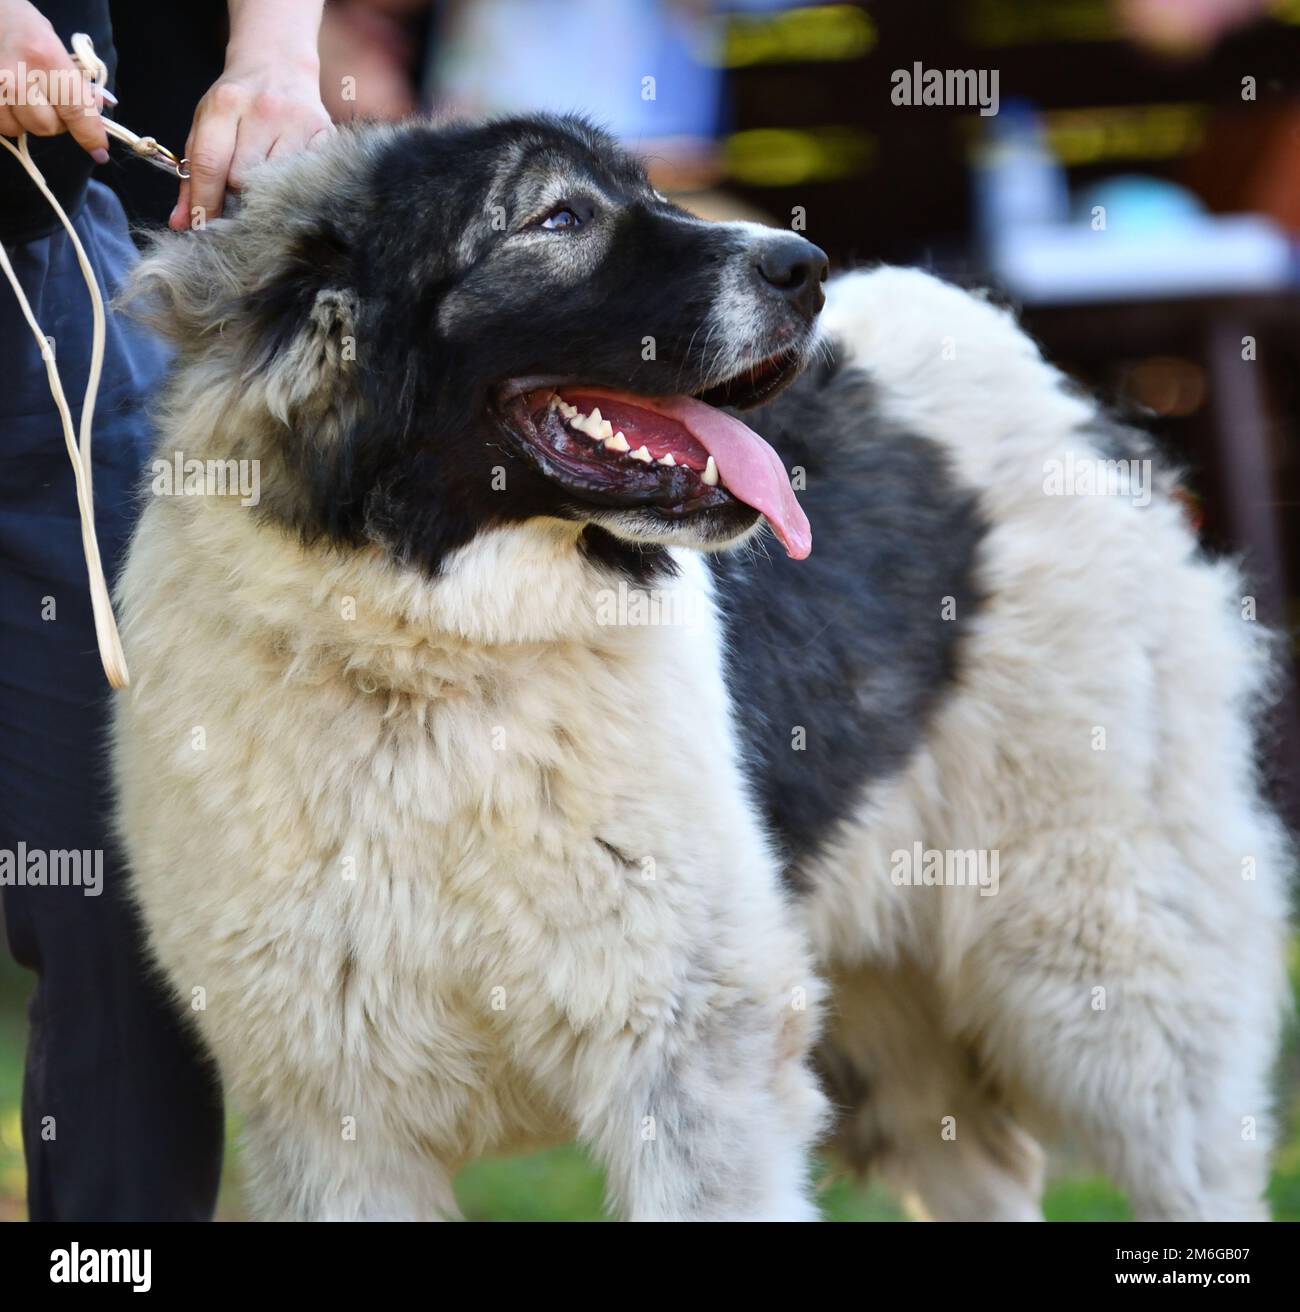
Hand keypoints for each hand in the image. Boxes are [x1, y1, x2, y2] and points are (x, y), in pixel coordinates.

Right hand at [0, 0, 107, 158]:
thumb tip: (99, 109)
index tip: (100, 151)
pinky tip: (11, 102)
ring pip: (20, 128)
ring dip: (29, 121)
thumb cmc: (27, 30)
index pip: (75, 108)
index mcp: (45, 57)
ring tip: (29, 100)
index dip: (90, 135)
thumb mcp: (59, 49)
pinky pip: (0, 123)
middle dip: (56, 122)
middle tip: (54, 104)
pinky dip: (9, 119)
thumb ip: (78, 83)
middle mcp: (17, 72)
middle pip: (47, 126)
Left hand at [170, 2, 331, 229]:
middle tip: (238, 194)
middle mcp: (264, 110)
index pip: (210, 164)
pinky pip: (307, 178)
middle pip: (244, 179)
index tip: (203, 228)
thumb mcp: (207, 126)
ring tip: (266, 183)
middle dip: (236, 194)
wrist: (280, 64)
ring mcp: (298, 122)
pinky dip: (296, 185)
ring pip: (277, 183)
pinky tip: (291, 176)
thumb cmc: (238, 102)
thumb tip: (182, 223)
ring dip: (268, 191)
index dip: (205, 202)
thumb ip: (192, 175)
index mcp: (226, 104)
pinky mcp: (326, 133)